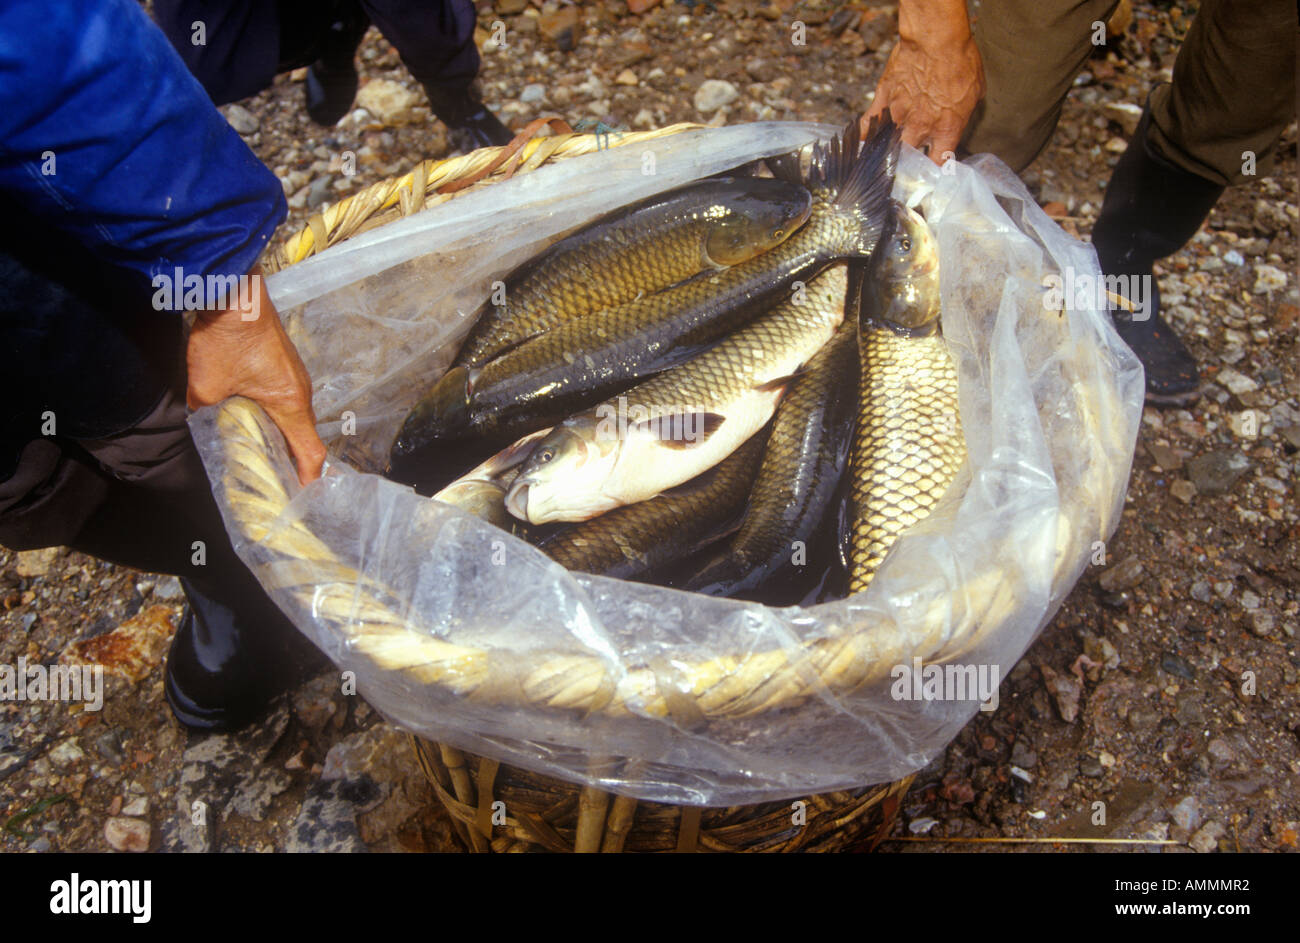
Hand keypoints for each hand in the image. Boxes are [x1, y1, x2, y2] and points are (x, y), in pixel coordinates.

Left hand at [186, 266, 326, 484]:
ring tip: (265, 455)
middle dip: (293, 462)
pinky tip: (256, 420)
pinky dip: (278, 417)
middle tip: (275, 482)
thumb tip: (198, 429)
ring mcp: (296, 375)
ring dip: (284, 437)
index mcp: (290, 403)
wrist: (232, 290)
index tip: (300, 497)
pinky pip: (287, 399)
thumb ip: (204, 415)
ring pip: (295, 417)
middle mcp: (300, 391)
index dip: (308, 479)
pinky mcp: (284, 363)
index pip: (311, 452)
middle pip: (304, 436)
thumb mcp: (204, 388)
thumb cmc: (224, 340)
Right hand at [861, 2, 985, 164]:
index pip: (938, 162)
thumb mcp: (975, 90)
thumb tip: (961, 115)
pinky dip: (863, 135)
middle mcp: (920, 127)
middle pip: (909, 158)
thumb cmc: (960, 60)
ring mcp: (898, 115)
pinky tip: (860, 143)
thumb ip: (964, 111)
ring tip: (879, 161)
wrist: (936, 39)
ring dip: (885, 152)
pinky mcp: (882, 99)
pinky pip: (868, 123)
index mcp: (946, 129)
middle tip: (904, 168)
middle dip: (906, 165)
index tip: (933, 170)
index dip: (935, 169)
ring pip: (886, 145)